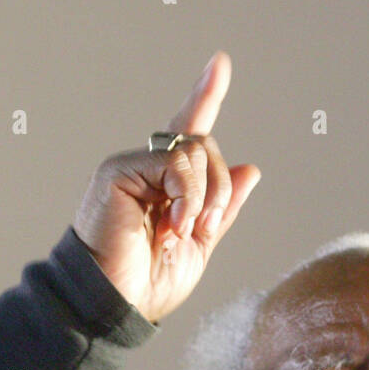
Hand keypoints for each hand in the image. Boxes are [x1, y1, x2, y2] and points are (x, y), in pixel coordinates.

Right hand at [72, 51, 260, 323]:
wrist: (116, 305)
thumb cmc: (149, 284)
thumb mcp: (200, 246)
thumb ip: (223, 208)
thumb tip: (252, 169)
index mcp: (167, 185)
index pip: (189, 133)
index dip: (205, 97)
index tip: (220, 64)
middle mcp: (149, 169)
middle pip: (206, 146)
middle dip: (221, 189)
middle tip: (205, 228)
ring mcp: (133, 167)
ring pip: (195, 151)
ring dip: (205, 197)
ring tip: (182, 232)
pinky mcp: (119, 171)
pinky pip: (175, 163)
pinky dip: (187, 196)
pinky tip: (173, 225)